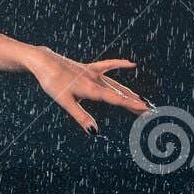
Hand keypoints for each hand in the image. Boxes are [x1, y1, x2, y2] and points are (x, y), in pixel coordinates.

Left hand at [28, 47, 151, 133]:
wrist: (43, 62)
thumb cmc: (52, 82)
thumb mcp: (65, 102)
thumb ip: (81, 116)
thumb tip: (94, 132)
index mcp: (91, 89)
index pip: (116, 99)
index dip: (132, 105)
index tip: (147, 109)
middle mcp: (95, 80)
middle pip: (119, 93)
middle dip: (134, 102)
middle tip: (150, 111)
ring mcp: (93, 73)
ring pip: (115, 84)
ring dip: (129, 92)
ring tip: (142, 100)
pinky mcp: (88, 67)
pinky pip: (107, 65)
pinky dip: (119, 65)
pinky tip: (131, 64)